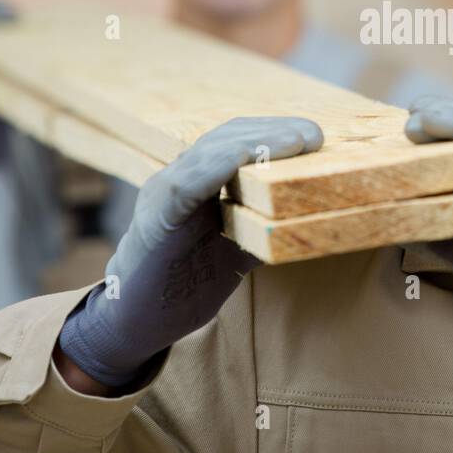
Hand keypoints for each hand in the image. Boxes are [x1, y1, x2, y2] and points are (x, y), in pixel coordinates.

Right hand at [58, 116, 323, 388]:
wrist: (138, 321)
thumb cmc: (187, 283)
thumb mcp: (235, 248)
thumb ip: (262, 226)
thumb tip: (309, 214)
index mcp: (196, 183)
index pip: (233, 140)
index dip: (272, 130)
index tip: (312, 134)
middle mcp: (177, 179)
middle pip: (226, 138)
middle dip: (272, 130)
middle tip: (315, 134)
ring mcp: (163, 196)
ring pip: (208, 152)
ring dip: (255, 142)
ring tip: (297, 142)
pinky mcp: (156, 220)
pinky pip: (185, 185)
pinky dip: (217, 166)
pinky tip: (246, 157)